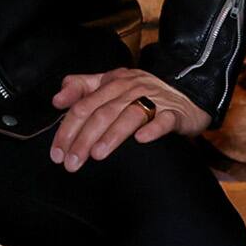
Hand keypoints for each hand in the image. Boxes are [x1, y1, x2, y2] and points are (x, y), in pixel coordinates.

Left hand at [47, 67, 204, 169]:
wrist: (189, 92)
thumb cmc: (144, 93)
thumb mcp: (111, 84)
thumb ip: (82, 88)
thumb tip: (56, 99)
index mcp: (113, 82)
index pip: (84, 105)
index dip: (67, 129)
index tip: (57, 152)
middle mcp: (132, 89)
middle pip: (102, 113)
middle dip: (83, 138)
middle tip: (72, 162)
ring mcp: (155, 100)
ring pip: (129, 116)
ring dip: (112, 135)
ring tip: (97, 155)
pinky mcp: (175, 113)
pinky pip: (163, 120)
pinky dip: (152, 129)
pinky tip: (141, 140)